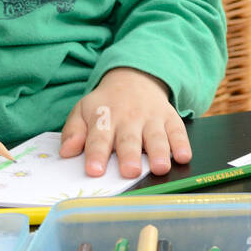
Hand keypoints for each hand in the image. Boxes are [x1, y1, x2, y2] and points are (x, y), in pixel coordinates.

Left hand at [58, 67, 190, 177]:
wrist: (135, 78)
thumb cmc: (106, 104)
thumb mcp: (83, 111)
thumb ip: (74, 131)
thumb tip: (66, 152)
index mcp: (104, 118)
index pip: (99, 137)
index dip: (96, 154)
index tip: (94, 171)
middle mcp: (129, 118)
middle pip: (129, 139)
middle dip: (130, 155)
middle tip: (130, 172)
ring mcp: (151, 117)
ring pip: (156, 136)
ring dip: (159, 152)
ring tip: (160, 168)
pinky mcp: (169, 117)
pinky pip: (178, 130)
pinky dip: (182, 143)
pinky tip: (184, 157)